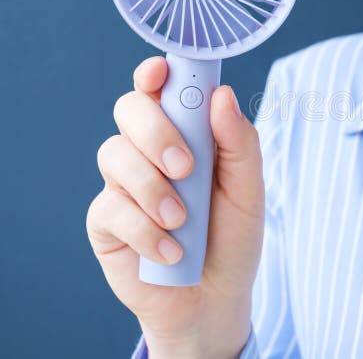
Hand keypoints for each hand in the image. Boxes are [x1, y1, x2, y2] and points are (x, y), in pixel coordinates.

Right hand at [86, 56, 264, 358]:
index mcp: (186, 133)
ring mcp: (123, 183)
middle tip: (186, 166)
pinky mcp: (106, 220)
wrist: (214, 297)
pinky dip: (146, 231)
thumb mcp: (250, 190)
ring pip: (114, 155)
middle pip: (130, 110)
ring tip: (183, 221)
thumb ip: (239, 143)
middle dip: (155, 131)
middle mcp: (149, 150)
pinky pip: (111, 208)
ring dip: (153, 188)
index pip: (162, 89)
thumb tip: (222, 95)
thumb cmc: (232, 236)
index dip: (156, 73)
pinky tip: (171, 252)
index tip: (160, 72)